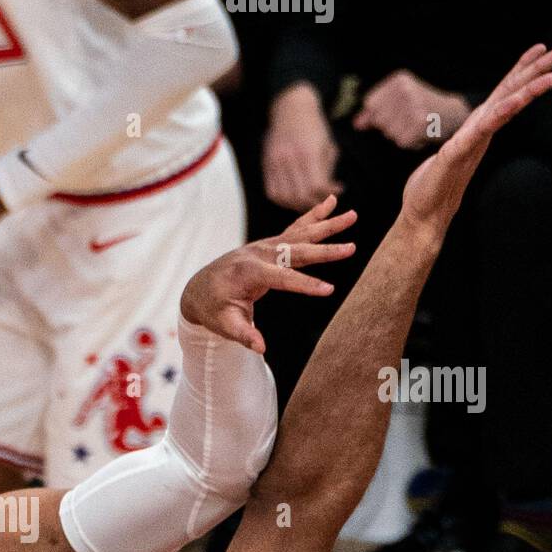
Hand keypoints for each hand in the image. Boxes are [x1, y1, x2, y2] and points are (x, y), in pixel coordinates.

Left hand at [178, 195, 357, 353]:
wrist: (198, 289)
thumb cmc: (212, 310)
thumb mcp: (224, 325)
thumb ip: (242, 335)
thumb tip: (260, 348)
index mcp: (247, 273)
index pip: (282, 278)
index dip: (306, 285)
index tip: (330, 290)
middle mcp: (257, 254)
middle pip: (296, 250)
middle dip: (325, 251)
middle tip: (352, 249)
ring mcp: (264, 246)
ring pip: (300, 233)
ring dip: (328, 225)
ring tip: (354, 215)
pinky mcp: (269, 245)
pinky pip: (295, 228)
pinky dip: (314, 216)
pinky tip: (332, 202)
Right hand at [263, 83, 341, 211]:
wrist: (291, 110)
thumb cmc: (314, 128)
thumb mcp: (328, 146)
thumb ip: (329, 171)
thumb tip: (335, 191)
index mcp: (309, 152)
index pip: (316, 186)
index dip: (325, 196)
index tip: (331, 197)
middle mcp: (290, 159)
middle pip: (300, 195)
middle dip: (312, 204)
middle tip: (320, 205)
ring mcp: (275, 163)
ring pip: (285, 197)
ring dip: (297, 205)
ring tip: (306, 203)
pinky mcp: (266, 165)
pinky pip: (272, 192)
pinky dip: (283, 200)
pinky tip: (292, 198)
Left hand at [353, 69, 471, 149]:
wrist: (454, 114)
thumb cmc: (422, 108)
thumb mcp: (398, 102)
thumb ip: (374, 112)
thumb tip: (356, 124)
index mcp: (398, 80)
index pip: (371, 103)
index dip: (380, 114)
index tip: (398, 112)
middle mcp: (405, 90)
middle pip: (379, 119)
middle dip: (391, 126)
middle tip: (411, 119)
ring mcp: (413, 106)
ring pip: (389, 132)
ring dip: (402, 135)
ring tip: (417, 125)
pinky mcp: (420, 124)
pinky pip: (402, 142)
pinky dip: (412, 142)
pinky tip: (423, 132)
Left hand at [401, 45, 551, 235]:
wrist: (422, 216)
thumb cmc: (432, 187)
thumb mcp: (448, 154)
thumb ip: (460, 142)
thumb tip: (464, 137)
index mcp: (476, 128)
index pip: (502, 94)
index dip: (520, 70)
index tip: (539, 49)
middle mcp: (478, 133)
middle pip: (510, 96)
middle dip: (534, 74)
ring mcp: (471, 142)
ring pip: (503, 110)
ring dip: (528, 91)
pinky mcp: (457, 153)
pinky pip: (480, 130)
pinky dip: (497, 115)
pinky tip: (513, 101)